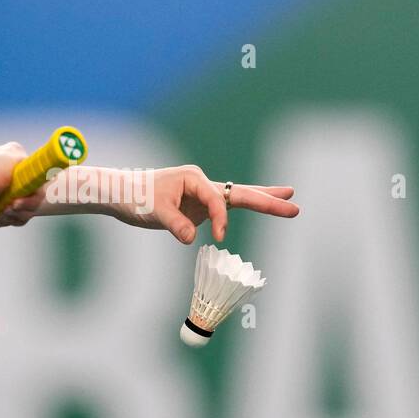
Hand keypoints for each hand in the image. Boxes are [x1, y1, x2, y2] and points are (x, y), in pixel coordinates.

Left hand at [110, 165, 297, 243]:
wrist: (124, 194)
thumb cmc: (137, 198)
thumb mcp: (154, 212)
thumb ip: (175, 224)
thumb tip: (191, 239)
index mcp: (194, 178)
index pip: (217, 200)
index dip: (221, 219)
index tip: (219, 238)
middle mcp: (203, 183)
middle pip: (241, 192)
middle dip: (267, 199)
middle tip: (294, 203)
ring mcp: (204, 194)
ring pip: (239, 196)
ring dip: (264, 198)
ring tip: (290, 196)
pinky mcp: (202, 205)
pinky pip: (228, 207)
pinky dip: (246, 208)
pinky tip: (266, 204)